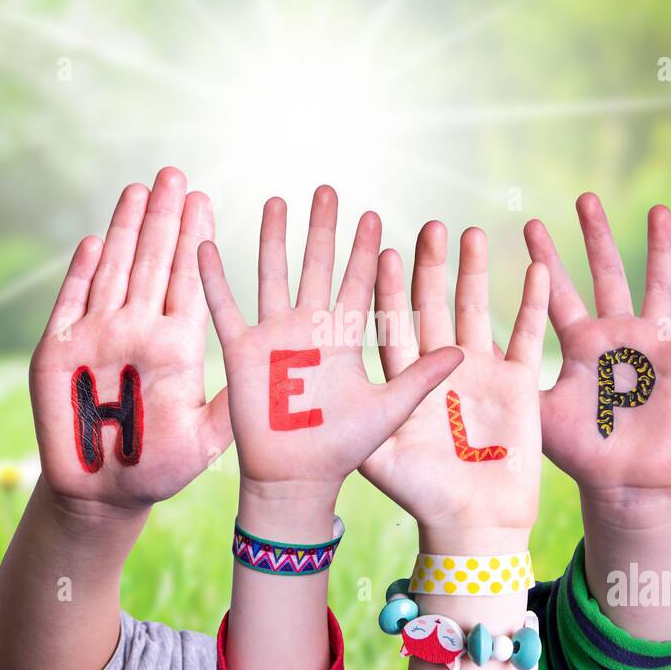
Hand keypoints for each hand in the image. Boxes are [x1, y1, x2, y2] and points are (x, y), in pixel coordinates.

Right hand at [29, 168, 231, 517]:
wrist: (103, 495)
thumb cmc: (160, 470)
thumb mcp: (205, 442)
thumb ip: (229, 407)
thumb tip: (265, 373)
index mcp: (177, 346)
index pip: (187, 281)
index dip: (194, 239)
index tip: (205, 198)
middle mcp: (138, 331)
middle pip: (152, 263)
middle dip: (163, 218)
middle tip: (175, 174)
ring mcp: (96, 338)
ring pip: (113, 272)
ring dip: (124, 231)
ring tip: (138, 189)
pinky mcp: (56, 354)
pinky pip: (70, 304)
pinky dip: (80, 273)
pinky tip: (92, 240)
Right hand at [196, 186, 463, 532]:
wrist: (297, 480)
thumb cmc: (344, 449)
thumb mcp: (391, 408)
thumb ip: (423, 377)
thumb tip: (465, 349)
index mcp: (342, 339)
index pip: (356, 283)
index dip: (363, 251)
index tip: (372, 215)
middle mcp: (307, 330)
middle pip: (315, 267)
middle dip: (322, 229)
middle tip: (329, 190)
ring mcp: (272, 338)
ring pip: (272, 275)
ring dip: (273, 239)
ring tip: (277, 201)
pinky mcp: (240, 353)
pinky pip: (224, 308)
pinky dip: (213, 278)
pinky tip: (204, 244)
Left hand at [360, 222, 548, 552]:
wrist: (475, 525)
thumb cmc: (423, 497)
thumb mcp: (381, 458)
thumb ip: (358, 421)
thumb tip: (319, 392)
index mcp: (406, 381)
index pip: (394, 323)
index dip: (388, 287)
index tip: (380, 249)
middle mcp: (442, 370)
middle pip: (434, 306)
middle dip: (431, 266)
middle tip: (429, 226)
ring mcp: (482, 372)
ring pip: (476, 310)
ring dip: (474, 272)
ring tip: (470, 234)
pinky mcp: (520, 384)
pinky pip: (528, 336)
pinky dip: (533, 304)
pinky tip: (536, 268)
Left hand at [525, 193, 670, 521]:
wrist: (625, 483)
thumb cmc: (579, 452)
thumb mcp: (536, 411)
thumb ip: (508, 380)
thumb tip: (457, 358)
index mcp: (581, 344)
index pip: (557, 292)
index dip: (545, 259)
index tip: (529, 223)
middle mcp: (617, 336)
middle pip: (607, 275)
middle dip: (596, 237)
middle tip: (585, 196)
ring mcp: (654, 346)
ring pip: (659, 286)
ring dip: (660, 248)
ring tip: (658, 210)